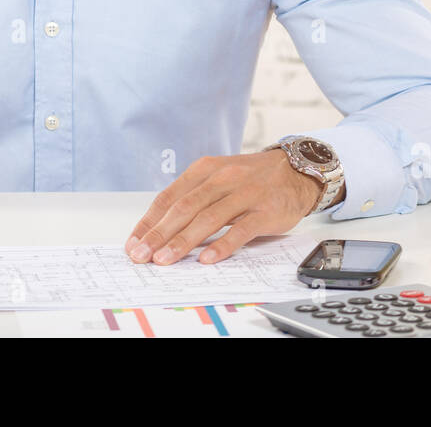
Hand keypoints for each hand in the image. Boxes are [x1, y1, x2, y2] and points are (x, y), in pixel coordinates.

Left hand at [124, 150, 335, 265]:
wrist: (296, 170)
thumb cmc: (251, 178)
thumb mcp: (219, 177)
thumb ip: (194, 198)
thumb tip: (162, 229)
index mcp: (205, 170)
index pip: (169, 197)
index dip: (149, 222)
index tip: (134, 242)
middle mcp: (222, 179)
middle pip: (184, 208)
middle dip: (159, 234)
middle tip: (142, 255)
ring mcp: (244, 194)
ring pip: (208, 219)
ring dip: (183, 242)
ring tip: (164, 260)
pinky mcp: (264, 211)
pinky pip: (240, 230)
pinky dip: (222, 245)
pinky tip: (206, 259)